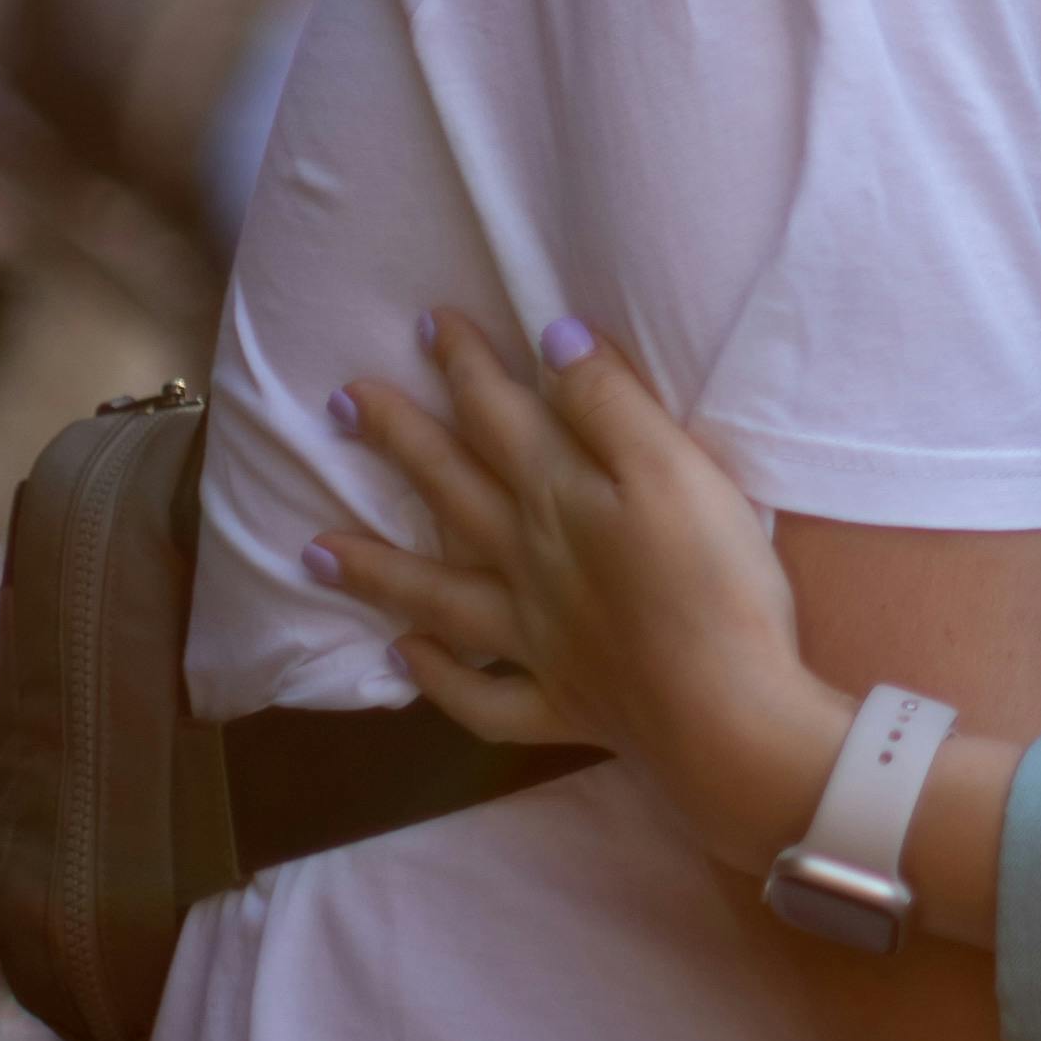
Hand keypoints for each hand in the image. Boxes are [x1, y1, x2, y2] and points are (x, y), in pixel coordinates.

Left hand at [322, 317, 840, 875]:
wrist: (727, 716)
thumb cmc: (714, 582)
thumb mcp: (674, 469)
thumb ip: (611, 405)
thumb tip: (552, 339)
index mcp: (560, 501)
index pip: (502, 419)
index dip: (465, 368)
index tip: (426, 324)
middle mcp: (531, 566)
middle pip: (455, 492)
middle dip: (401, 442)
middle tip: (341, 404)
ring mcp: (538, 642)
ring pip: (441, 598)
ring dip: (378, 571)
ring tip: (314, 554)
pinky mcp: (564, 703)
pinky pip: (485, 698)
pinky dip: (439, 680)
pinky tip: (406, 660)